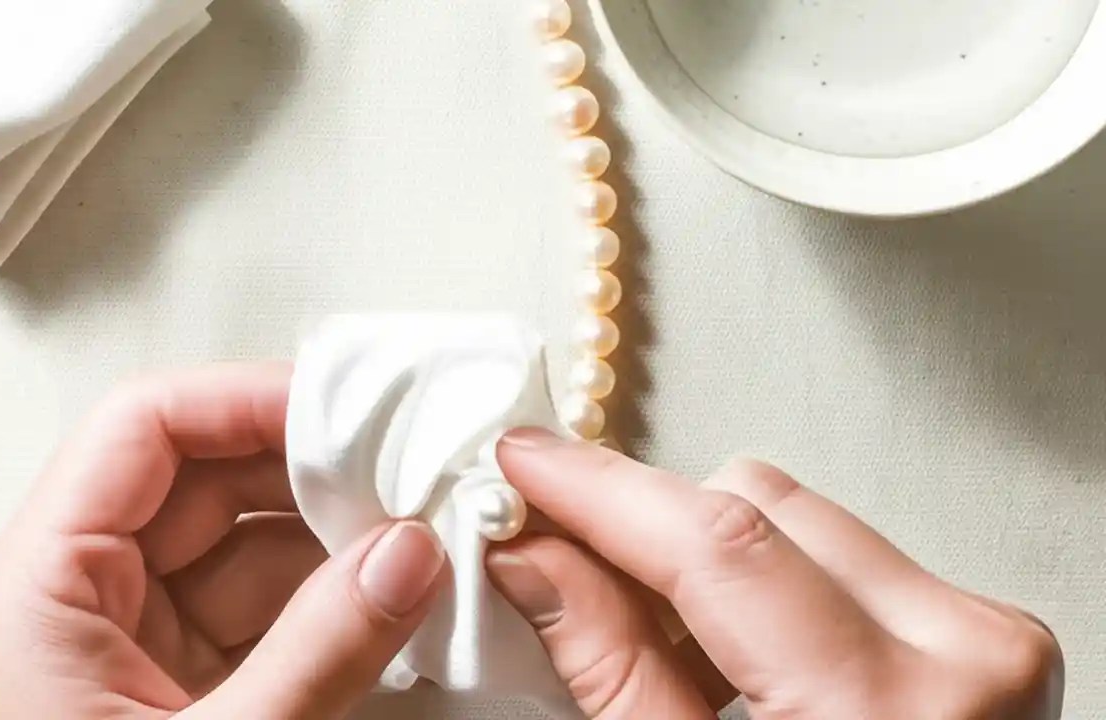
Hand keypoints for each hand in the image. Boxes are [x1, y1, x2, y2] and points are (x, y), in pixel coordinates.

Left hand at [0, 364, 446, 718]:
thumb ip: (319, 654)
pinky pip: (271, 608)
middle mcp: (95, 590)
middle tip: (413, 467)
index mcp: (53, 580)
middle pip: (210, 477)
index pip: (144, 430)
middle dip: (315, 469)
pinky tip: (400, 594)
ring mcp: (148, 637)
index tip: (347, 407)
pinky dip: (336, 597)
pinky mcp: (193, 682)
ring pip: (253, 543)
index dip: (244, 398)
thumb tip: (412, 554)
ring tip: (426, 529)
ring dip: (339, 535)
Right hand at [488, 429, 1063, 718]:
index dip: (601, 491)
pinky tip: (733, 647)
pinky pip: (844, 552)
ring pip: (798, 514)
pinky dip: (770, 581)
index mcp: (887, 708)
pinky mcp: (981, 632)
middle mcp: (960, 649)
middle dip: (651, 528)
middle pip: (755, 502)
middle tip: (569, 561)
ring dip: (712, 557)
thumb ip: (615, 669)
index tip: (529, 464)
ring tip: (669, 640)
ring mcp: (983, 634)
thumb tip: (540, 560)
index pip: (719, 543)